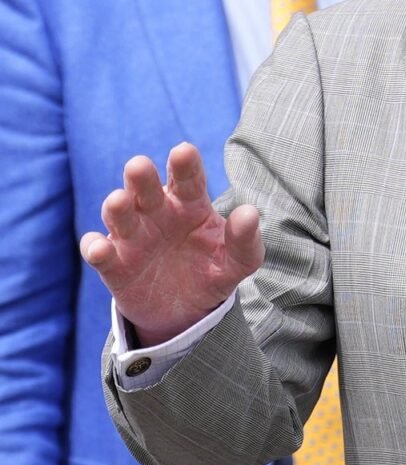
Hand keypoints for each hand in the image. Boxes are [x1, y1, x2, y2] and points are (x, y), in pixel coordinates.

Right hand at [80, 143, 263, 344]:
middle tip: (139, 167)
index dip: (184, 165)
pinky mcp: (114, 264)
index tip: (183, 152)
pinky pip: (99, 252)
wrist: (187, 311)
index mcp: (189, 202)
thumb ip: (245, 240)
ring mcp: (132, 235)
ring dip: (116, 206)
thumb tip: (250, 213)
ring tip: (119, 201)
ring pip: (118, 213)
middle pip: (145, 187)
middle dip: (141, 176)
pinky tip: (99, 249)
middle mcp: (156, 211)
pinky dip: (95, 248)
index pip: (187, 178)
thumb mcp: (237, 261)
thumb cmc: (212, 271)